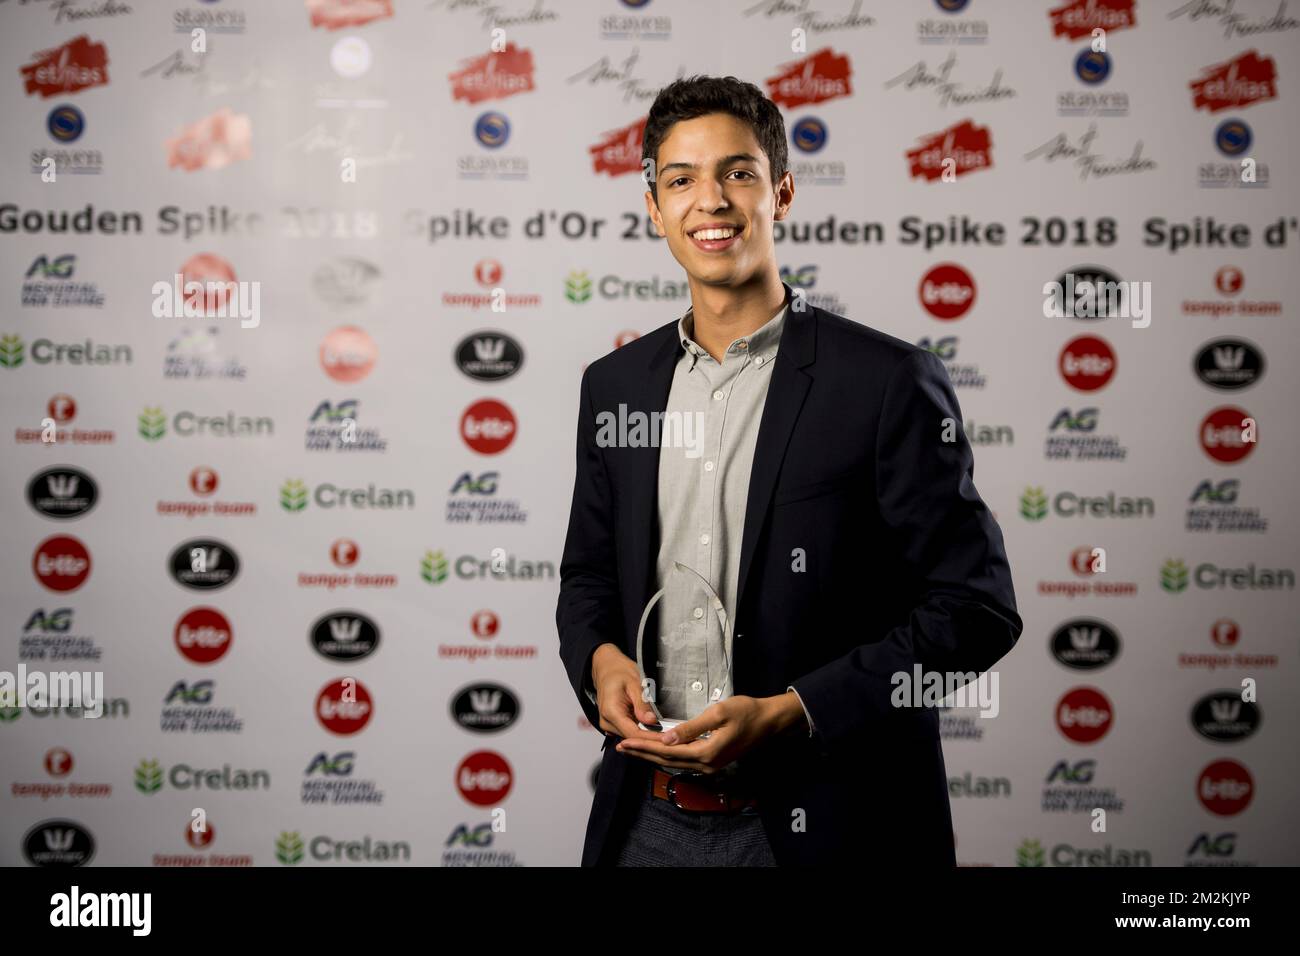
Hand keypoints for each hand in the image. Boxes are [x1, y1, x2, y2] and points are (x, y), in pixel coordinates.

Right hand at [591, 643, 664, 741]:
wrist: (607, 668)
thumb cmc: (620, 672)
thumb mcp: (634, 683)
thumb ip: (642, 703)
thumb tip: (652, 720)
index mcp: (611, 711)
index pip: (633, 734)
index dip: (651, 738)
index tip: (668, 738)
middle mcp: (607, 722)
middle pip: (632, 738)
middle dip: (652, 739)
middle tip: (672, 738)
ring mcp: (608, 725)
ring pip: (631, 737)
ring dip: (648, 736)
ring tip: (667, 734)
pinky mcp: (613, 724)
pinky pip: (629, 732)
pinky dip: (642, 732)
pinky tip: (656, 730)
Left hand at [615, 693, 795, 773]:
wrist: (770, 722)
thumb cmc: (746, 712)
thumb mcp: (718, 714)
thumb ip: (691, 728)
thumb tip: (667, 740)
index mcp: (706, 753)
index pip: (667, 751)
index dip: (644, 746)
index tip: (625, 740)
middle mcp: (706, 765)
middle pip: (666, 761)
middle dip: (642, 754)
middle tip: (620, 748)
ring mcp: (710, 766)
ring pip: (673, 763)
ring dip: (651, 756)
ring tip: (632, 750)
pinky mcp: (713, 761)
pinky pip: (683, 761)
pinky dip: (665, 756)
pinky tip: (656, 752)